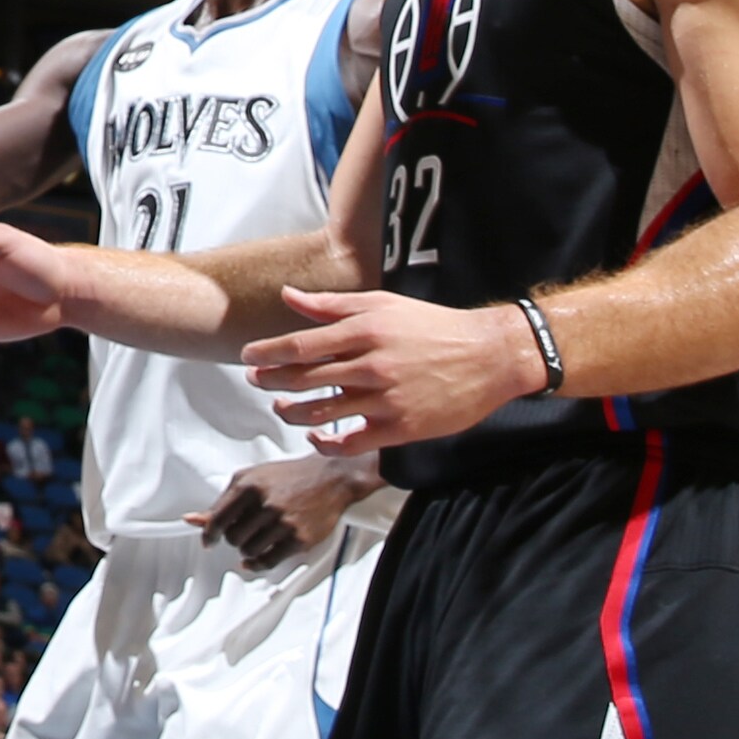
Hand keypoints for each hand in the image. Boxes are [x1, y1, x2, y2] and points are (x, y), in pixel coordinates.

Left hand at [199, 451, 378, 568]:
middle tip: (243, 531)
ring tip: (256, 538)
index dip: (209, 533)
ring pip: (249, 550)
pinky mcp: (299, 539)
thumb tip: (193, 520)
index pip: (217, 518)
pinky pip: (268, 561)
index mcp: (248, 485)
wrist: (329, 479)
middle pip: (232, 537)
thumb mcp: (251, 479)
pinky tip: (256, 559)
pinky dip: (257, 564)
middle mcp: (265, 503)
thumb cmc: (288, 477)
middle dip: (234, 538)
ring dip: (248, 549)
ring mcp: (283, 522)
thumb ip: (223, 500)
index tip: (208, 541)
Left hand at [245, 289, 545, 452]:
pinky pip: (352, 442)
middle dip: (272, 381)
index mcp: (365, 331)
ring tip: (282, 409)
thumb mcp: (383, 304)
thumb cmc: (433, 326)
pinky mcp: (402, 428)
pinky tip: (316, 438)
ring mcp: (386, 399)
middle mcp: (372, 365)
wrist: (489, 356)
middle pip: (305, 379)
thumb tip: (288, 296)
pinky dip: (327, 443)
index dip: (268, 353)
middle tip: (255, 381)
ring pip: (323, 413)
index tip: (248, 357)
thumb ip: (333, 304)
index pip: (301, 345)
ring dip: (293, 413)